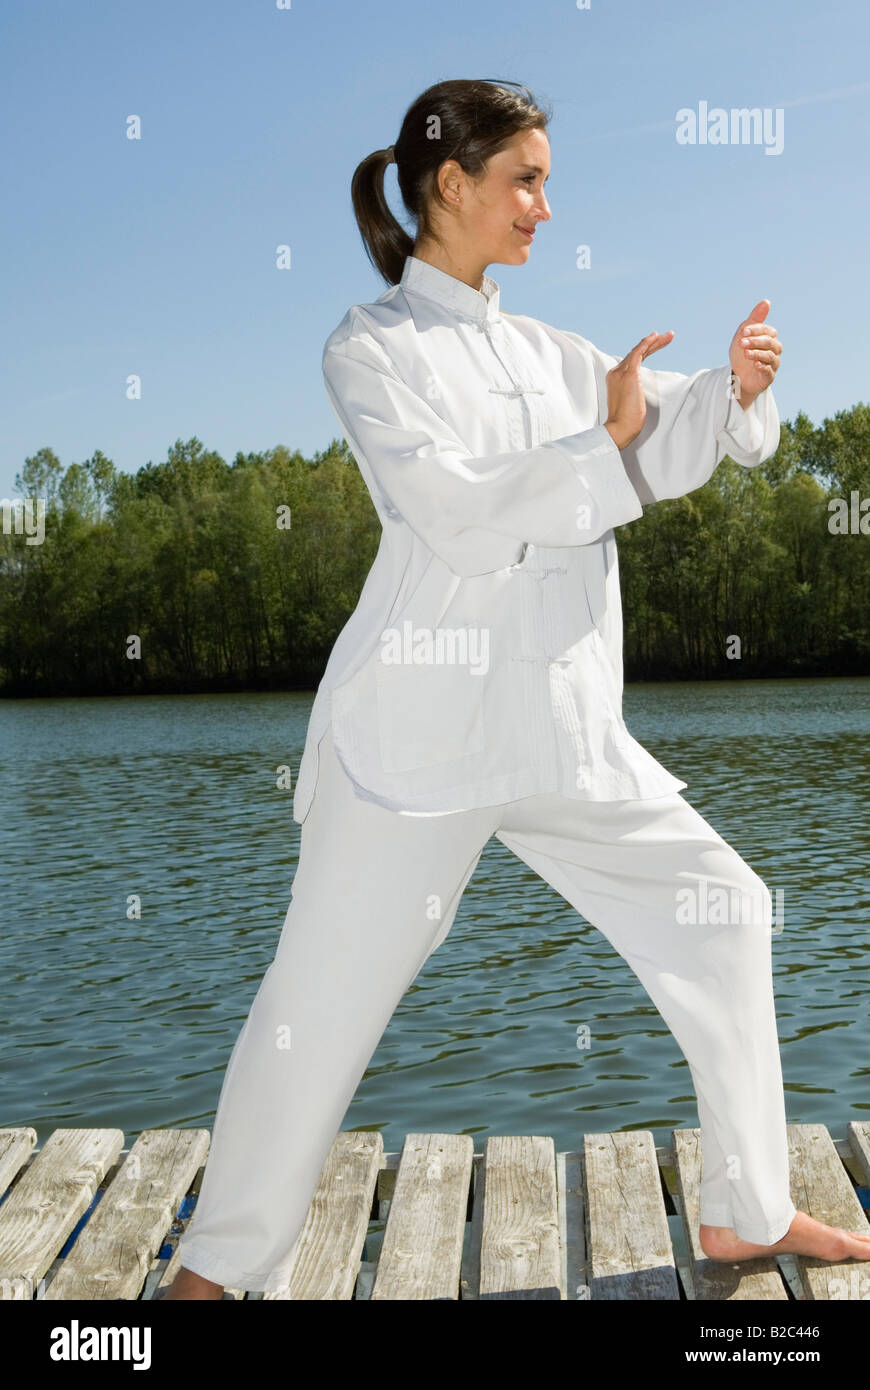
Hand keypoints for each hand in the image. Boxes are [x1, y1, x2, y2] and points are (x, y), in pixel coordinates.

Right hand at [604, 330, 674, 449]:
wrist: (619, 428)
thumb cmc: (625, 421)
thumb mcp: (630, 402)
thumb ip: (634, 391)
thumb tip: (640, 390)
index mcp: (615, 378)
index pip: (632, 360)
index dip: (645, 351)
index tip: (656, 345)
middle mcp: (616, 372)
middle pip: (636, 352)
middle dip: (652, 343)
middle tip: (667, 336)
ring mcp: (621, 372)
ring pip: (639, 350)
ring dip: (655, 341)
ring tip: (669, 335)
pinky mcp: (630, 374)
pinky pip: (639, 352)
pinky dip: (647, 343)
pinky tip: (656, 337)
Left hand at [729, 300, 781, 407]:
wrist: (738, 376)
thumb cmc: (742, 353)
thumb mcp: (744, 335)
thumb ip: (755, 319)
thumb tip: (766, 302)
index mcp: (770, 337)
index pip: (767, 331)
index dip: (756, 330)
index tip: (743, 332)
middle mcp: (774, 350)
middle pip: (769, 343)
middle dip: (755, 342)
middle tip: (742, 343)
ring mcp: (773, 363)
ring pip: (769, 356)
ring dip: (757, 353)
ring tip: (746, 353)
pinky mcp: (769, 377)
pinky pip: (769, 371)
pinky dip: (763, 367)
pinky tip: (755, 364)